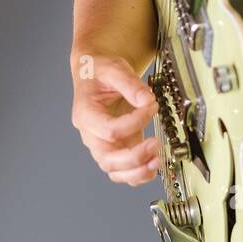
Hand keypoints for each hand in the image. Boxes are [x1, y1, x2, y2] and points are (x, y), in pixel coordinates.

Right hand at [71, 52, 159, 185]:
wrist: (96, 72)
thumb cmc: (100, 71)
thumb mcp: (114, 68)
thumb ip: (130, 84)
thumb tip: (147, 100)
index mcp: (85, 114)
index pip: (109, 130)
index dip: (135, 122)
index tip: (152, 106)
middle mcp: (91, 134)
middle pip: (108, 159)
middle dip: (134, 157)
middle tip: (156, 144)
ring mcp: (102, 144)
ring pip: (114, 171)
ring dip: (137, 171)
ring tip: (157, 161)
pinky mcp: (116, 147)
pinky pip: (123, 171)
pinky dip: (138, 173)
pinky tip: (153, 163)